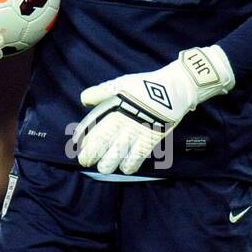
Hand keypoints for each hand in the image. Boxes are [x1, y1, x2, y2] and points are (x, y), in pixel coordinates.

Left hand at [71, 46, 234, 174]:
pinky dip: (129, 165)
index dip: (83, 138)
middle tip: (86, 161)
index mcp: (114, 108)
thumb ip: (101, 92)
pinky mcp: (150, 140)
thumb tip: (84, 99)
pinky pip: (137, 158)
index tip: (77, 146)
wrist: (173, 90)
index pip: (92, 126)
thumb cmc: (145, 85)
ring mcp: (137, 133)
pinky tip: (124, 168)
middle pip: (101, 143)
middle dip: (91, 155)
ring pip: (117, 154)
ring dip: (108, 164)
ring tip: (104, 167)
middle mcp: (123, 122)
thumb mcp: (121, 83)